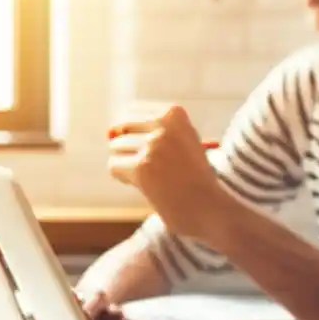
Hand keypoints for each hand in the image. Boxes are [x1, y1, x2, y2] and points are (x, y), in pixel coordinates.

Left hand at [107, 105, 234, 241]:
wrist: (209, 207)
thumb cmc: (193, 177)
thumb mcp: (181, 141)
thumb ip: (148, 130)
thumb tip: (108, 132)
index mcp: (175, 113)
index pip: (132, 113)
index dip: (139, 136)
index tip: (158, 153)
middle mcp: (163, 125)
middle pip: (122, 130)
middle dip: (130, 149)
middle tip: (152, 167)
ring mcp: (152, 146)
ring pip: (116, 148)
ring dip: (127, 164)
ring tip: (152, 177)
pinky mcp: (141, 167)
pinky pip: (114, 166)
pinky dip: (123, 177)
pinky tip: (144, 186)